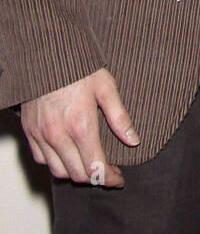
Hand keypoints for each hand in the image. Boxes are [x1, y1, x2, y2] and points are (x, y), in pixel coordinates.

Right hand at [21, 68, 139, 186]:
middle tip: (107, 172)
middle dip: (95, 179)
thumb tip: (133, 140)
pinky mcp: (30, 132)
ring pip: (58, 171)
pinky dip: (55, 163)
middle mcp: (58, 135)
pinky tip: (67, 155)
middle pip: (77, 175)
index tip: (118, 178)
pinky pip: (41, 160)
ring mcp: (41, 135)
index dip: (110, 178)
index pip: (96, 168)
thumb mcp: (106, 86)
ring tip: (89, 166)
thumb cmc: (79, 68)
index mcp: (81, 125)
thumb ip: (119, 116)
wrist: (47, 54)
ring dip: (75, 174)